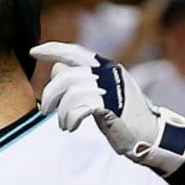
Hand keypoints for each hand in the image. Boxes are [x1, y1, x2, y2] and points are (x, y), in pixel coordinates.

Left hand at [33, 41, 184, 174]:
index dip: (53, 49)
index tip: (33, 51)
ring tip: (64, 124)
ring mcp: (111, 88)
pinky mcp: (112, 105)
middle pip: (66, 73)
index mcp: (106, 67)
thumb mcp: (102, 93)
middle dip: (50, 92)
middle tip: (45, 109)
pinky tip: (71, 126)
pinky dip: (70, 118)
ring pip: (71, 90)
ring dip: (61, 111)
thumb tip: (56, 71)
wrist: (150, 134)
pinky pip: (80, 106)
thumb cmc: (123, 117)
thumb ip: (82, 81)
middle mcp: (108, 72)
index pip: (75, 51)